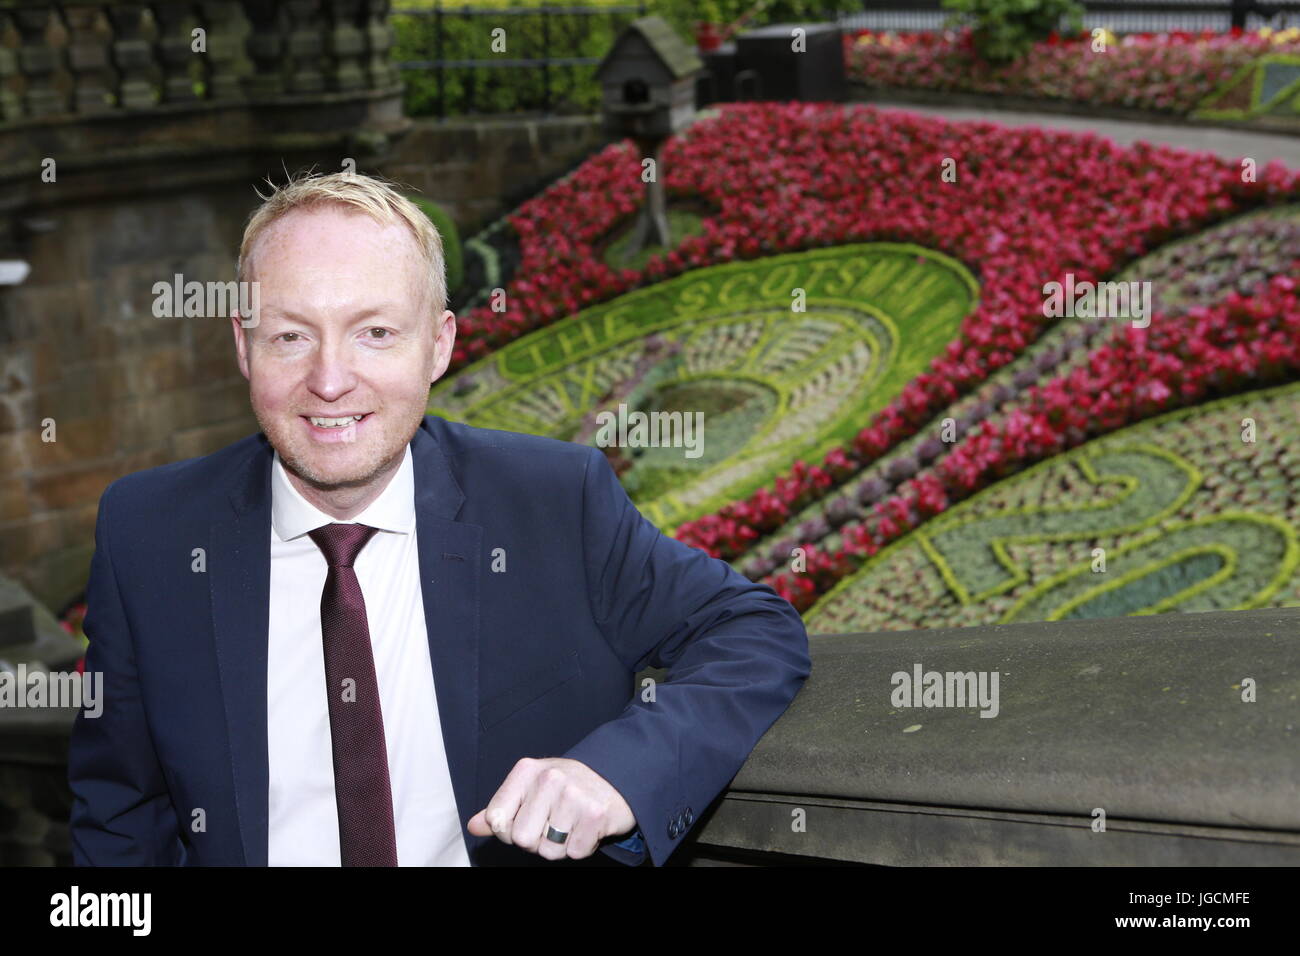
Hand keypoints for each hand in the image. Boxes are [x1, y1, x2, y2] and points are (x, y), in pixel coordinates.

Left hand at [467, 757, 636, 860]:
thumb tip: (474, 826)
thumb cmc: (567, 786)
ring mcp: (573, 795)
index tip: (524, 820)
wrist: (616, 778)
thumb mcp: (531, 788)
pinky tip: (587, 827)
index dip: (508, 830)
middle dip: (536, 840)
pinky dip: (581, 847)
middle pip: (522, 839)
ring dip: (560, 845)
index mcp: (527, 770)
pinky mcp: (595, 815)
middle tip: (553, 823)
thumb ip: (502, 808)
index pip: (495, 818)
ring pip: (549, 851)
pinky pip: (575, 853)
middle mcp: (549, 778)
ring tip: (571, 824)